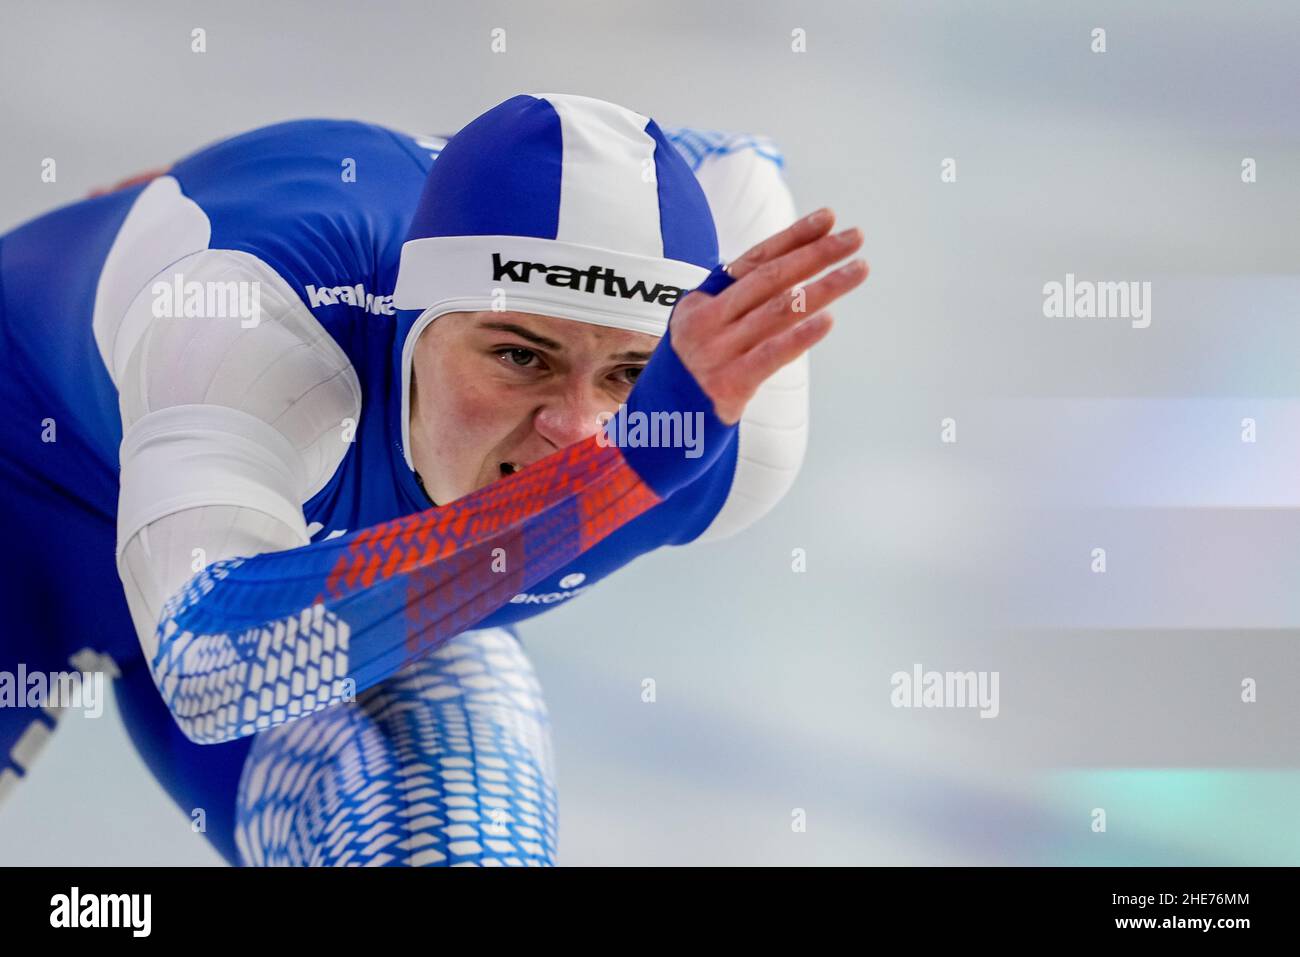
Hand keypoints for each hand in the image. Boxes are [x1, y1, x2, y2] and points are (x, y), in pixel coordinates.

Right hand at [667, 207, 866, 424]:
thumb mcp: (702, 335)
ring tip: (859, 270)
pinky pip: (770, 355)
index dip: (792, 237)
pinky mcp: (727, 386)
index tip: (828, 217)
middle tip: (856, 237)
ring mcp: (714, 353)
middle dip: (817, 253)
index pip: (753, 261)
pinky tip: (828, 320)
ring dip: (824, 287)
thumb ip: (738, 309)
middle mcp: (705, 322)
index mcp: (699, 302)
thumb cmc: (690, 381)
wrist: (653, 435)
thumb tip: (792, 279)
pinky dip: (800, 336)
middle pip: (770, 278)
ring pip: (779, 310)